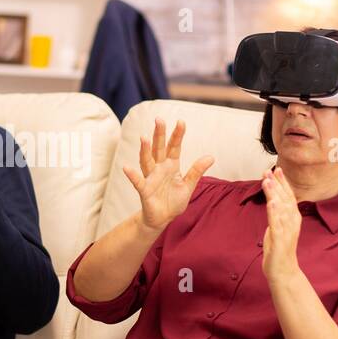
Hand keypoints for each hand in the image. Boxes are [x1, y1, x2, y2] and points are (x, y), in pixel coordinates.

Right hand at [123, 118, 213, 232]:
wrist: (163, 219)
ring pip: (147, 160)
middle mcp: (159, 168)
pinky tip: (126, 168)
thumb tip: (211, 156)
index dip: (177, 135)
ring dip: (145, 150)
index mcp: (171, 166)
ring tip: (144, 137)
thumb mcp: (188, 186)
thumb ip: (197, 171)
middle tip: (159, 119)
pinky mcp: (144, 190)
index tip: (181, 122)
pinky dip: (132, 175)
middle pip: (159, 148)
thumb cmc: (174, 201)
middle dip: (159, 134)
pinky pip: (138, 182)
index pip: (175, 147)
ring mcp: (151, 178)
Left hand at [261, 166, 301, 284]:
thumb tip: (273, 199)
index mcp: (292, 218)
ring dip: (275, 194)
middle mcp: (292, 222)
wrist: (283, 271)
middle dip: (277, 184)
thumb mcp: (278, 227)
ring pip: (281, 209)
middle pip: (285, 199)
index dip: (283, 182)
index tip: (276, 169)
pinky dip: (274, 213)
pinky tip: (271, 203)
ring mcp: (287, 231)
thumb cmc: (280, 249)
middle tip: (269, 170)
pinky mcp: (280, 241)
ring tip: (268, 181)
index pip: (288, 196)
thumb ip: (277, 214)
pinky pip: (277, 225)